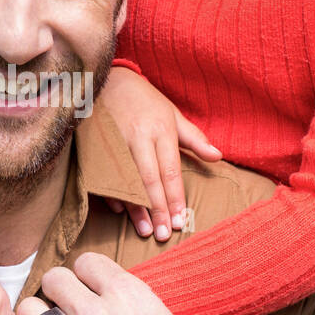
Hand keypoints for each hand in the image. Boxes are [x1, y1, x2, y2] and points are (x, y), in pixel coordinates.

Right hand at [100, 68, 220, 238]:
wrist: (106, 80)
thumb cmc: (145, 100)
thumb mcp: (172, 114)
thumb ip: (195, 138)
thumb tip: (218, 156)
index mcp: (160, 129)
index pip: (170, 170)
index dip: (176, 197)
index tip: (181, 220)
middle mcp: (138, 137)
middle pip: (150, 179)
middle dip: (159, 209)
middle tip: (165, 234)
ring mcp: (114, 142)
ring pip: (127, 181)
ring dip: (137, 208)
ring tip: (146, 230)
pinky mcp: (96, 146)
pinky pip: (105, 176)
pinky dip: (113, 194)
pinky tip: (122, 212)